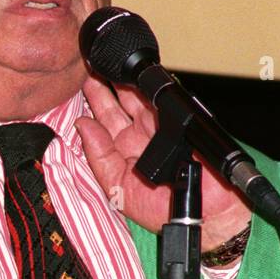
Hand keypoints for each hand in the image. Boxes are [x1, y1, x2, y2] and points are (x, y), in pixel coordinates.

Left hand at [74, 73, 251, 250]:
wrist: (203, 212)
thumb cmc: (162, 209)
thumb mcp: (118, 188)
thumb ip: (99, 157)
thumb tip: (81, 126)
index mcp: (122, 153)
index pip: (101, 123)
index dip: (90, 105)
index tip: (76, 85)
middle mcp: (139, 136)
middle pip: (117, 104)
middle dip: (103, 86)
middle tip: (88, 67)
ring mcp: (159, 126)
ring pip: (137, 98)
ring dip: (122, 82)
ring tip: (105, 66)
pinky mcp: (178, 120)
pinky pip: (160, 100)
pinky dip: (147, 89)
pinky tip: (132, 77)